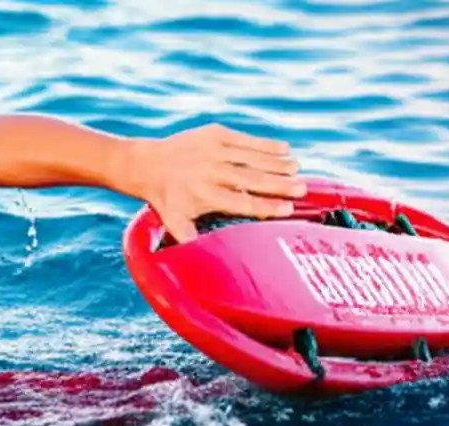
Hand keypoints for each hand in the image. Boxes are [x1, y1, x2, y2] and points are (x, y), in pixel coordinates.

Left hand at [125, 124, 305, 243]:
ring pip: (253, 157)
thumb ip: (193, 242)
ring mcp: (213, 150)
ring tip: (296, 169)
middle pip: (253, 180)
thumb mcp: (175, 224)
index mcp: (205, 195)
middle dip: (280, 184)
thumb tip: (206, 269)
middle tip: (302, 188)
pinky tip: (284, 150)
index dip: (267, 206)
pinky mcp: (214, 134)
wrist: (146, 165)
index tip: (289, 208)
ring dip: (277, 163)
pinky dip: (266, 145)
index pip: (243, 203)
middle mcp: (211, 172)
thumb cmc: (166, 199)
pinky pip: (246, 140)